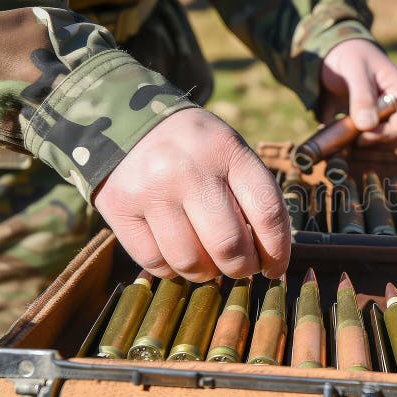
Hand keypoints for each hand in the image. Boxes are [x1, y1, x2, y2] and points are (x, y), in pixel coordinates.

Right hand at [94, 108, 289, 281]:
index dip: (277, 251)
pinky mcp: (119, 207)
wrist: (132, 122)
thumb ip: (252, 196)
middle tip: (241, 268)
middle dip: (242, 268)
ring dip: (207, 273)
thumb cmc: (197, 149)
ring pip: (190, 261)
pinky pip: (155, 262)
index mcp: (227, 150)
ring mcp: (151, 189)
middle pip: (228, 244)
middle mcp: (188, 169)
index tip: (275, 267)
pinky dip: (172, 270)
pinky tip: (178, 255)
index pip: (267, 212)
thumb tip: (269, 257)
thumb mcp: (231, 152)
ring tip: (210, 263)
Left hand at [319, 39, 396, 145]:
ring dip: (356, 142)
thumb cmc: (348, 52)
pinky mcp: (356, 121)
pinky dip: (341, 139)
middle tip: (349, 137)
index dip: (393, 131)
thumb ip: (361, 96)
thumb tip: (368, 126)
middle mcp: (390, 105)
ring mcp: (374, 115)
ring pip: (375, 139)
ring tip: (335, 136)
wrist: (327, 48)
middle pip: (395, 134)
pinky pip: (354, 137)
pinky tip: (326, 131)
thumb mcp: (354, 68)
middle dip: (373, 140)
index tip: (367, 133)